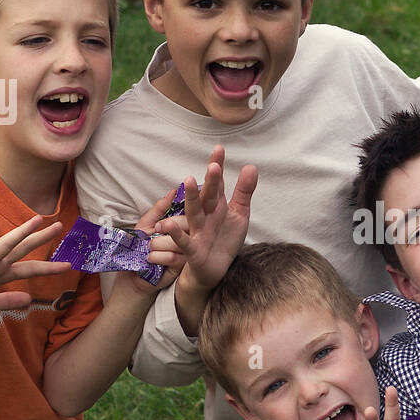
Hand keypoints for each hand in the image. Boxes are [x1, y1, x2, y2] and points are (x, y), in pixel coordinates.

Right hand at [0, 216, 70, 319]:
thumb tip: (29, 299)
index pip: (30, 269)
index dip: (49, 268)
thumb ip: (8, 300)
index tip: (69, 265)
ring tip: (36, 221)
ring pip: (5, 246)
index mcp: (0, 276)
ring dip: (21, 233)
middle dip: (41, 239)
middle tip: (60, 226)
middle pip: (23, 250)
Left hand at [114, 186, 187, 294]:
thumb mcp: (147, 223)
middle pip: (186, 225)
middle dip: (166, 228)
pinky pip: (175, 257)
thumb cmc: (139, 246)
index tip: (160, 223)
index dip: (177, 214)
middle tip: (154, 233)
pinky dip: (158, 257)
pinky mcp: (183, 266)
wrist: (134, 271)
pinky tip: (150, 259)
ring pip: (179, 242)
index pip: (188, 213)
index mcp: (180, 224)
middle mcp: (187, 236)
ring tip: (148, 249)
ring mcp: (187, 251)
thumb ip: (160, 208)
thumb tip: (174, 191)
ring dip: (158, 245)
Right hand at [156, 146, 256, 330]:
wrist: (213, 270)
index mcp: (216, 206)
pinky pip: (184, 242)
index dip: (217, 167)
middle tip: (214, 164)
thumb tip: (251, 166)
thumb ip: (243, 191)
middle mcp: (205, 216)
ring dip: (191, 198)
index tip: (219, 148)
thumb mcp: (238, 214)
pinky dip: (177, 235)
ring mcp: (197, 232)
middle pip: (207, 196)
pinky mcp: (192, 251)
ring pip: (194, 213)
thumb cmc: (224, 239)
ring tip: (188, 179)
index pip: (216, 184)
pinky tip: (167, 225)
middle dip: (210, 180)